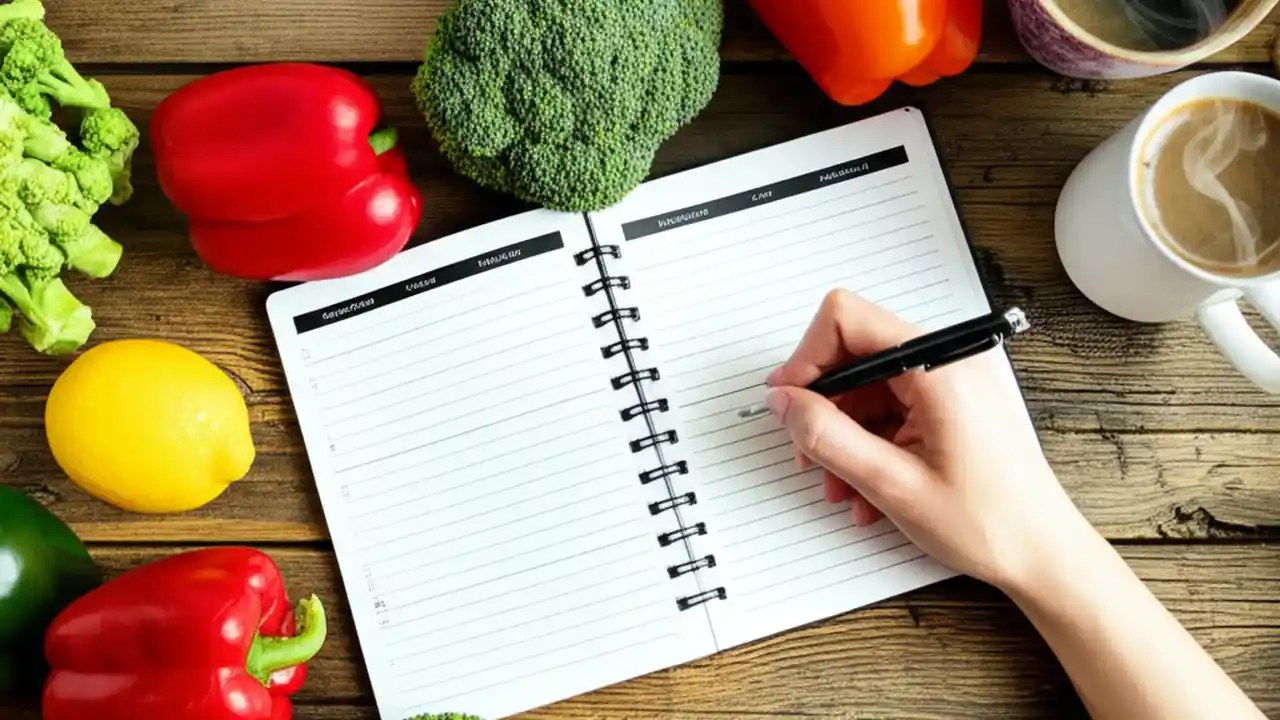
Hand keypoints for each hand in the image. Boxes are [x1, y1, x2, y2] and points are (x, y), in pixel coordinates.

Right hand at [765, 290, 1094, 591]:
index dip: (807, 359)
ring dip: (843, 435)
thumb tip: (785, 404)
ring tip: (841, 485)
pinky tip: (867, 489)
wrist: (1045, 556)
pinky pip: (890, 410)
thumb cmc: (991, 524)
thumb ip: (828, 437)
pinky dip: (868, 444)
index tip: (791, 402)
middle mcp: (948, 364)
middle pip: (854, 354)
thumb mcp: (891, 484)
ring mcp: (951, 386)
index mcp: (939, 369)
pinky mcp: (951, 408)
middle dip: (823, 406)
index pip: (847, 320)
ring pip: (867, 388)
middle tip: (809, 454)